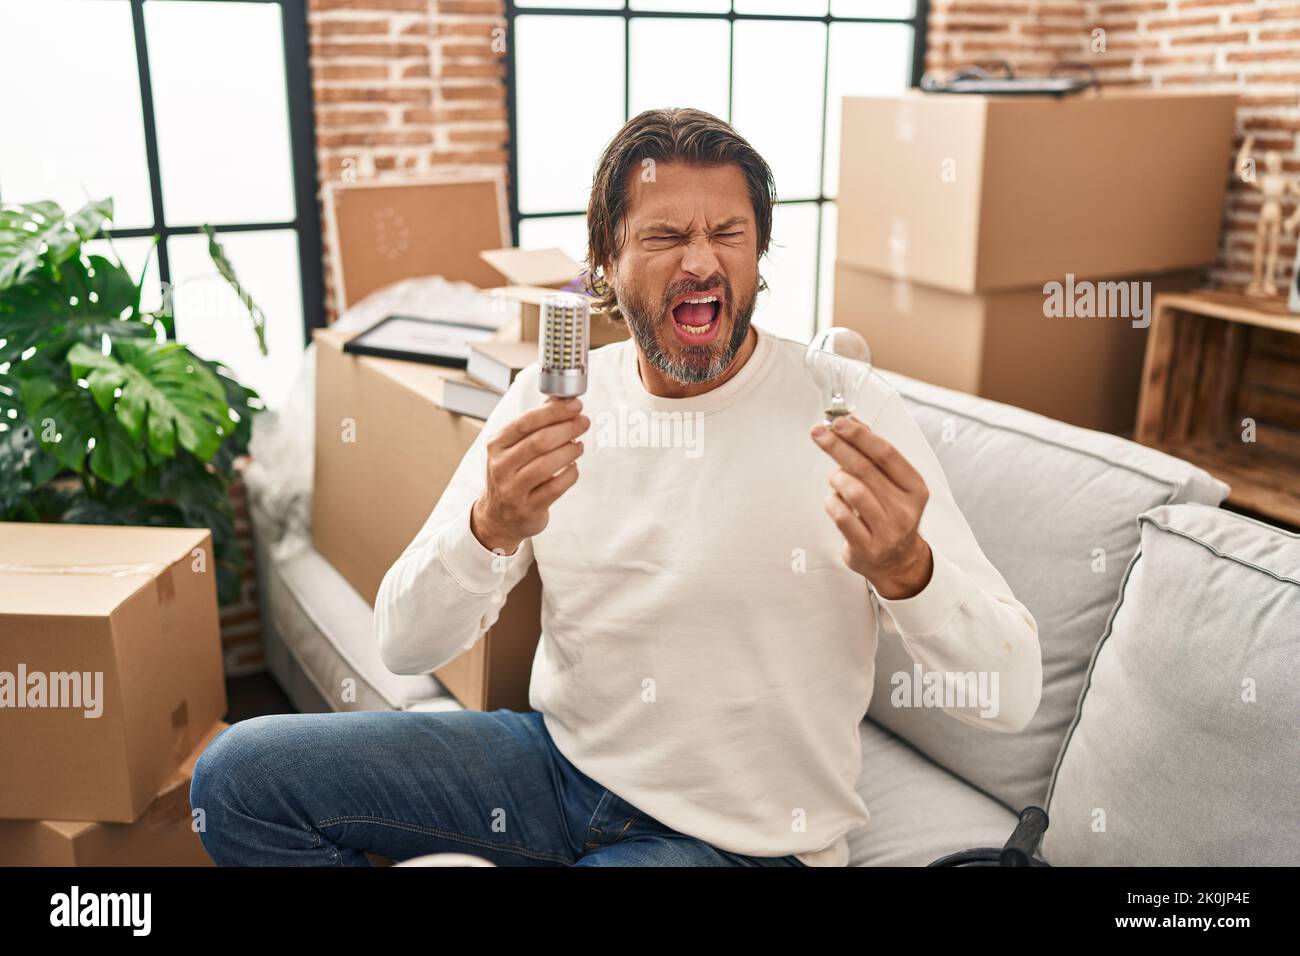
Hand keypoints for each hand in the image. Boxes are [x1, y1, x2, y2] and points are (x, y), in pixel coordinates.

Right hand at [471, 397, 588, 555]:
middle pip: (538, 442)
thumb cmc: (511, 475)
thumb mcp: (513, 447)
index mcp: (496, 446)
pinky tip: (574, 466)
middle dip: (566, 428)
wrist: (499, 518)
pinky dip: (570, 474)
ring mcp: (513, 489)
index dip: (553, 412)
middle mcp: (501, 467)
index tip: (574, 405)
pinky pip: (556, 487)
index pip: (525, 422)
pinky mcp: (529, 508)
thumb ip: (534, 423)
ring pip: (547, 465)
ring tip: (579, 445)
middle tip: (584, 422)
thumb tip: (558, 400)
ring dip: (570, 451)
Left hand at [810, 415, 933, 599]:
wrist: (897, 560)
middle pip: (865, 469)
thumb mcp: (892, 484)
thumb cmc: (889, 513)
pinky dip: (831, 502)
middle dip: (838, 447)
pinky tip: (834, 501)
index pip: (886, 454)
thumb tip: (852, 422)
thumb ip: (874, 454)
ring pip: (853, 491)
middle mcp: (905, 509)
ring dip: (836, 479)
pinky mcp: (866, 546)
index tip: (839, 422)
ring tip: (835, 479)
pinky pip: (841, 515)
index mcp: (915, 488)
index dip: (860, 435)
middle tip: (819, 433)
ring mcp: (887, 530)